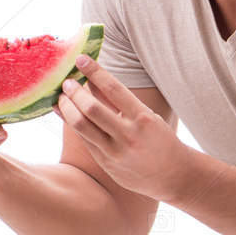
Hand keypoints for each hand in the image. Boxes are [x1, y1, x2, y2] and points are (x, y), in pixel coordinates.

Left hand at [57, 57, 190, 200]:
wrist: (174, 176)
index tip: (81, 59)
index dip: (95, 71)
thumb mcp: (146, 117)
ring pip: (82, 126)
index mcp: (142, 118)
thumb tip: (93, 80)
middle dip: (75, 92)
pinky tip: (64, 113)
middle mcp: (129, 135)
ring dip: (67, 108)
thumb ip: (119, 102)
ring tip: (61, 97)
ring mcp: (116, 152)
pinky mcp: (107, 164)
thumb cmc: (160, 140)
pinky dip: (72, 124)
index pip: (114, 89)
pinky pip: (85, 139)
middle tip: (66, 82)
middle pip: (92, 108)